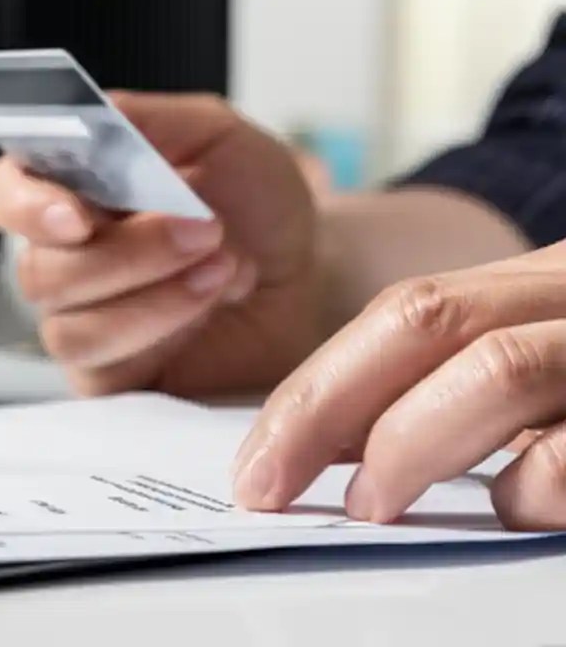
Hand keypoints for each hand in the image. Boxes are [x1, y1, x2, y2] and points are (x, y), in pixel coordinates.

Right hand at [0, 92, 323, 396]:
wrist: (306, 275)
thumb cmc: (253, 205)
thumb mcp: (217, 136)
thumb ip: (151, 121)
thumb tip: (95, 114)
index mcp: (69, 191)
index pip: (7, 196)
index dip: (27, 207)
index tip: (77, 214)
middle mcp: (62, 258)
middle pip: (39, 271)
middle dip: (126, 252)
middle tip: (202, 226)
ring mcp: (80, 321)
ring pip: (68, 327)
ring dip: (149, 294)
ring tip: (221, 265)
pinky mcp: (108, 375)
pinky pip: (102, 366)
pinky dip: (161, 326)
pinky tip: (209, 298)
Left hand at [233, 240, 565, 529]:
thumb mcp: (546, 362)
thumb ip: (456, 384)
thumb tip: (335, 446)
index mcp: (543, 281)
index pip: (404, 311)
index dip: (316, 385)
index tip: (255, 459)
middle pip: (424, 320)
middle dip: (323, 407)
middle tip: (268, 486)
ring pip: (494, 368)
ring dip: (406, 445)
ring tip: (368, 506)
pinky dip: (527, 487)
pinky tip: (508, 510)